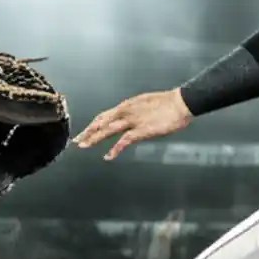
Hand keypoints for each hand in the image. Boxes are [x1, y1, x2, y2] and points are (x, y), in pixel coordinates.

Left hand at [74, 89, 193, 160]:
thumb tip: (133, 119)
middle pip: (102, 121)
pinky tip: (108, 156)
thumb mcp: (147, 105)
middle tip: (77, 140)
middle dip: (88, 131)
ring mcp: (133, 120)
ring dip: (95, 138)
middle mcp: (126, 111)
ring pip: (108, 129)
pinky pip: (124, 141)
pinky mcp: (141, 130)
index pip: (105, 115)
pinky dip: (115, 149)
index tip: (85, 130)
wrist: (181, 102)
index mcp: (127, 106)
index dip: (94, 123)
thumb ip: (137, 112)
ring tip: (84, 146)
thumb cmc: (168, 104)